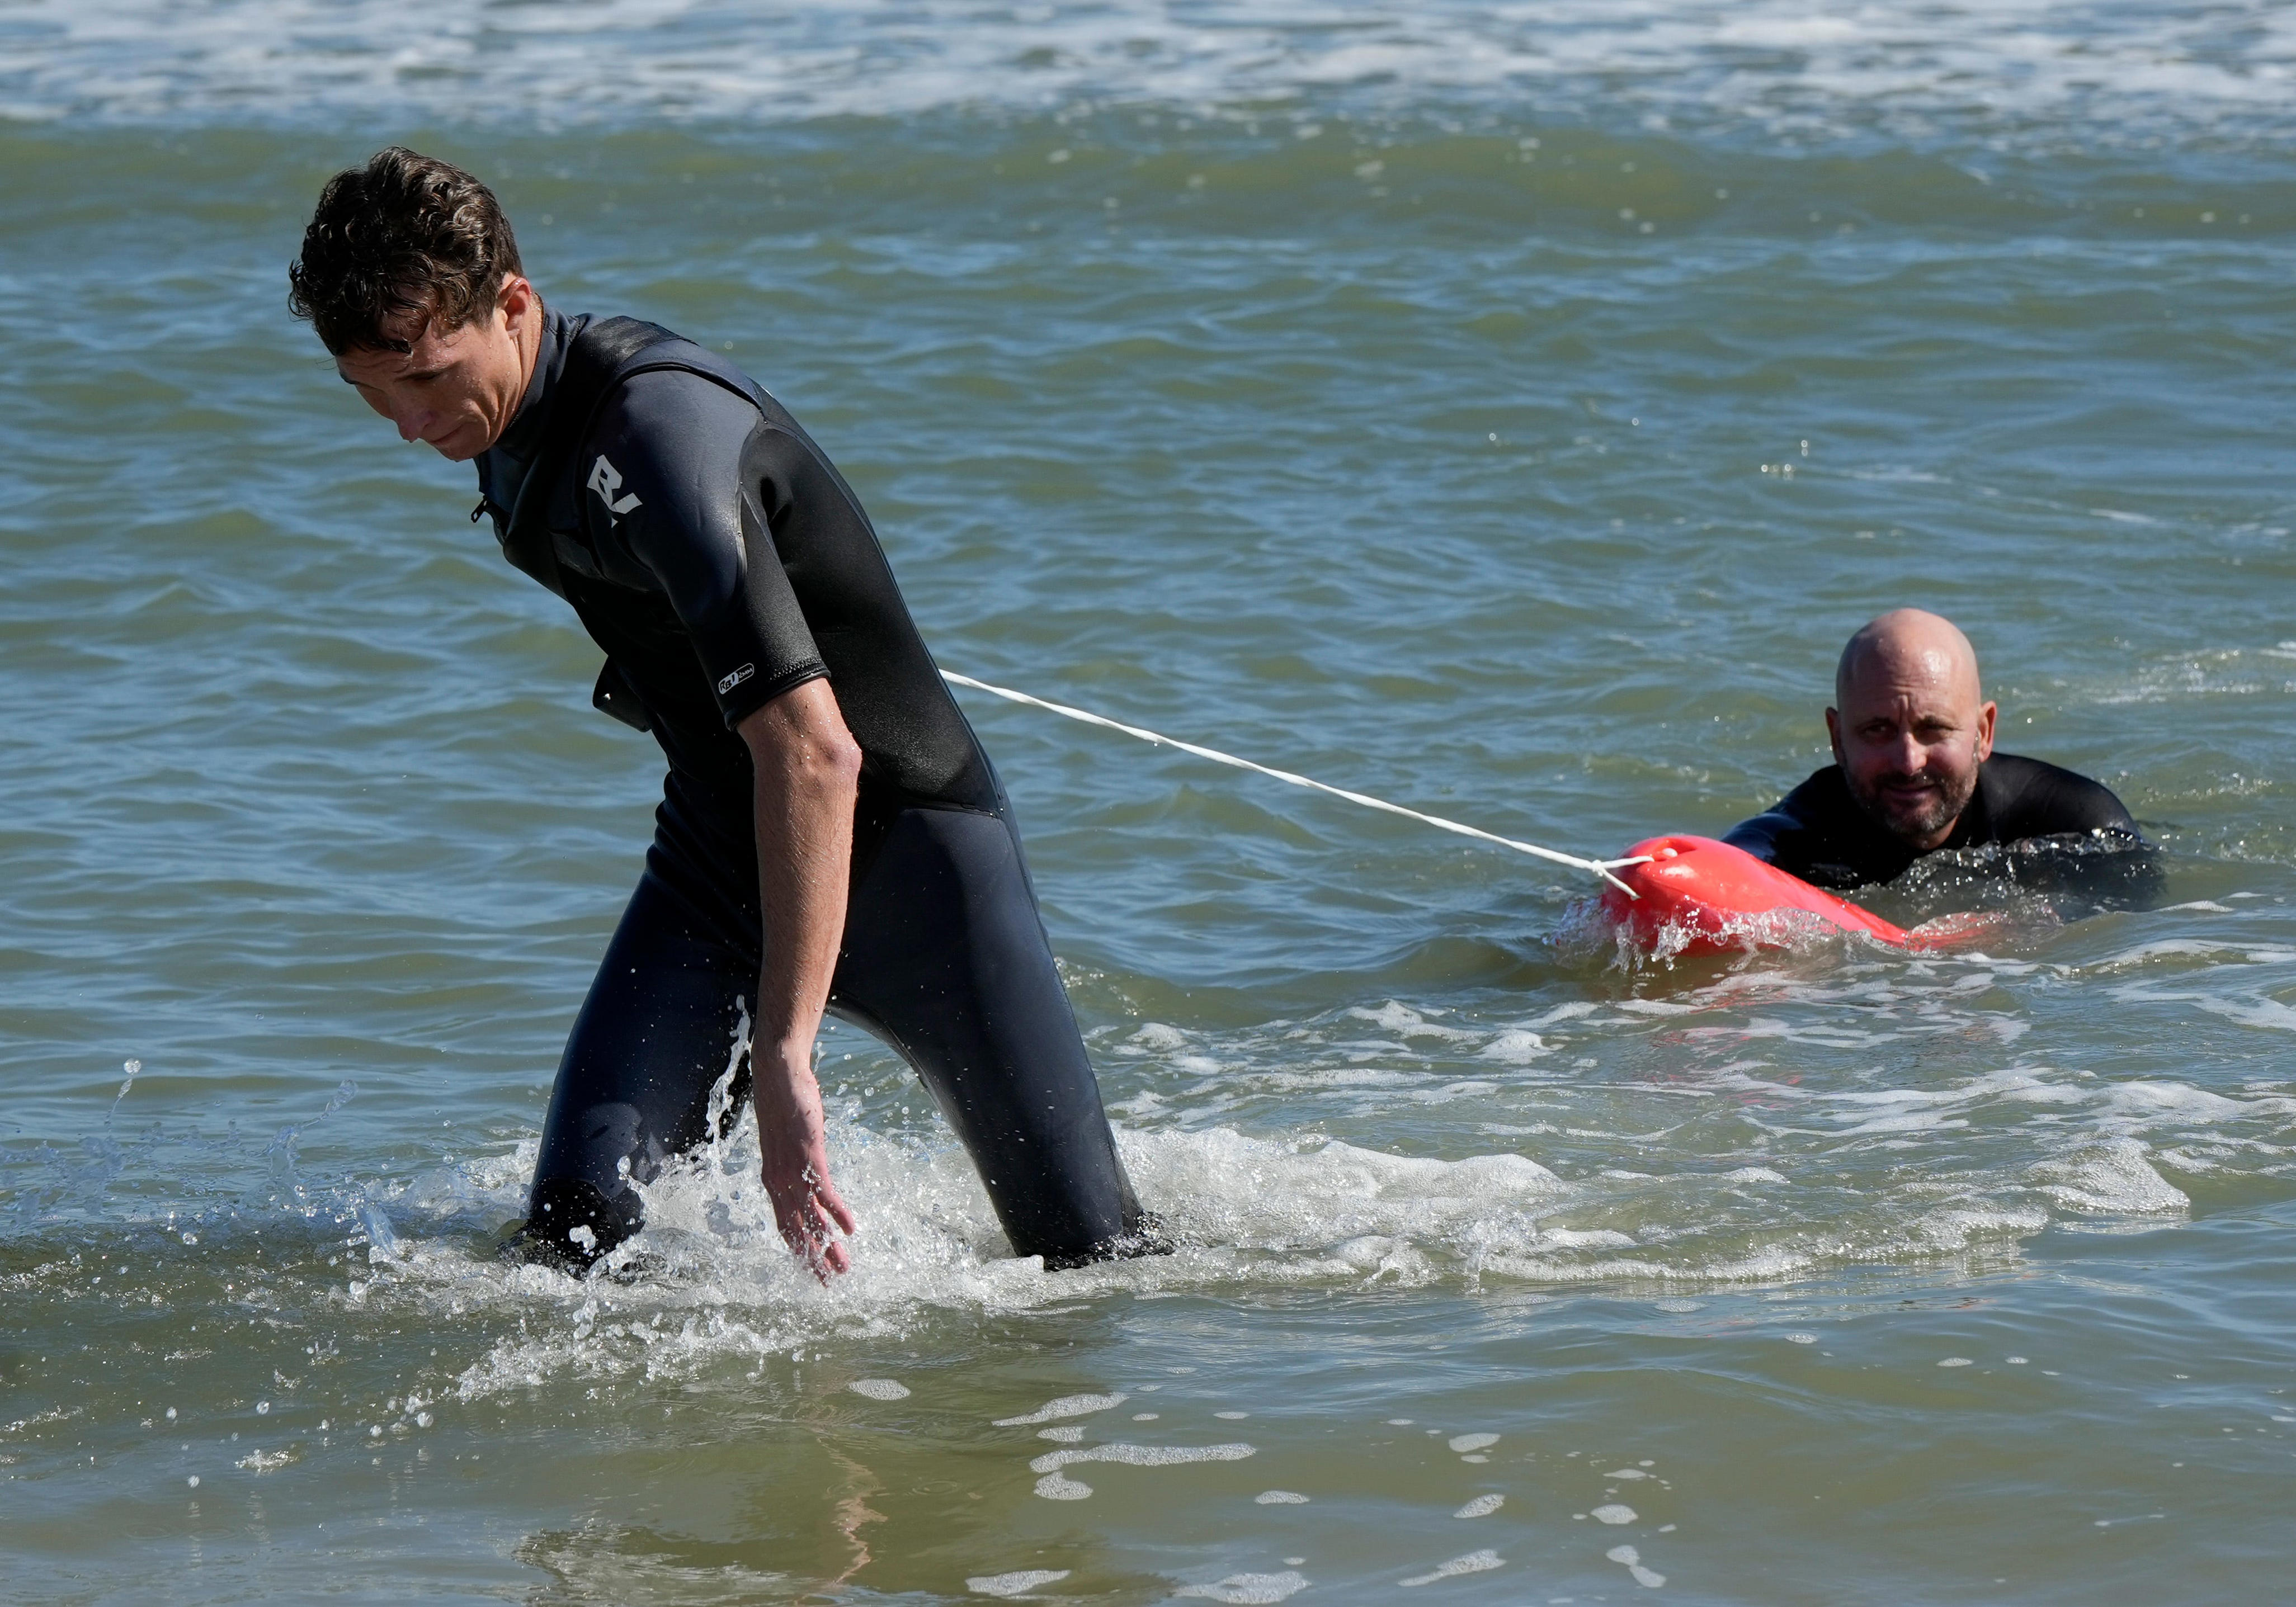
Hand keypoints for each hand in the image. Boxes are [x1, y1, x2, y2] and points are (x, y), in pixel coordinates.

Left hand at [752, 1047, 857, 1279]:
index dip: (799, 1250)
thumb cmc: (783, 1106)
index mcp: (772, 1181)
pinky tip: (850, 1228)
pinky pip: (824, 1192)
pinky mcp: (809, 1157)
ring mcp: (794, 1171)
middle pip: (798, 1231)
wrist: (777, 1077)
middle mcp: (779, 1182)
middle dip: (814, 1259)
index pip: (785, 1225)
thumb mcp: (784, 1142)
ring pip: (812, 1219)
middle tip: (830, 1281)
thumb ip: (792, 1162)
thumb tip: (804, 1171)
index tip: (812, 1269)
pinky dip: (837, 1213)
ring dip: (828, 1246)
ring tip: (844, 1265)